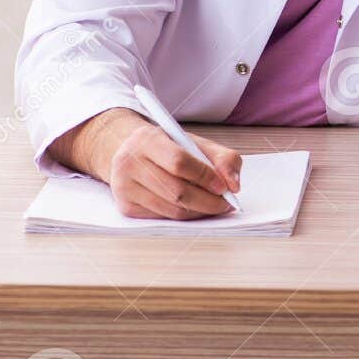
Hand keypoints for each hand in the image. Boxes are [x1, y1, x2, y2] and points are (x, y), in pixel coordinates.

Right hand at [101, 121, 243, 219]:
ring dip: (199, 212)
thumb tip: (234, 185)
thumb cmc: (169, 148)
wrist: (133, 153)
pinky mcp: (126, 206)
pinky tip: (194, 209)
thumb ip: (223, 158)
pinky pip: (163, 218)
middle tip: (226, 204)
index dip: (205, 177)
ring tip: (214, 206)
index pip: (179, 162)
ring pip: (171, 209)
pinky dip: (184, 216)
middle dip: (208, 201)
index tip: (224, 187)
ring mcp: (124, 187)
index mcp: (147, 140)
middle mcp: (129, 163)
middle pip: (176, 191)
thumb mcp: (196, 143)